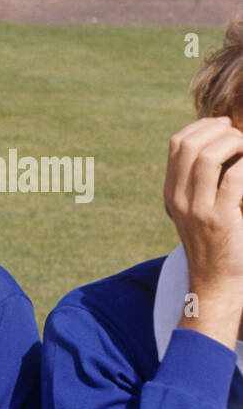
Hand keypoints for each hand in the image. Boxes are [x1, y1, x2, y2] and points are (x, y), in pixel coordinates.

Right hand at [164, 117, 242, 346]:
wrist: (217, 282)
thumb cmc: (217, 242)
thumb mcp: (199, 210)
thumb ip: (203, 183)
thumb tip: (224, 145)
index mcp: (172, 192)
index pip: (177, 144)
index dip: (202, 127)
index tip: (226, 128)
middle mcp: (179, 198)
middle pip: (190, 145)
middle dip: (219, 131)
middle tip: (241, 137)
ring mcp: (197, 209)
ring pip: (209, 157)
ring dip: (235, 144)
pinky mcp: (220, 218)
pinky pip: (235, 177)